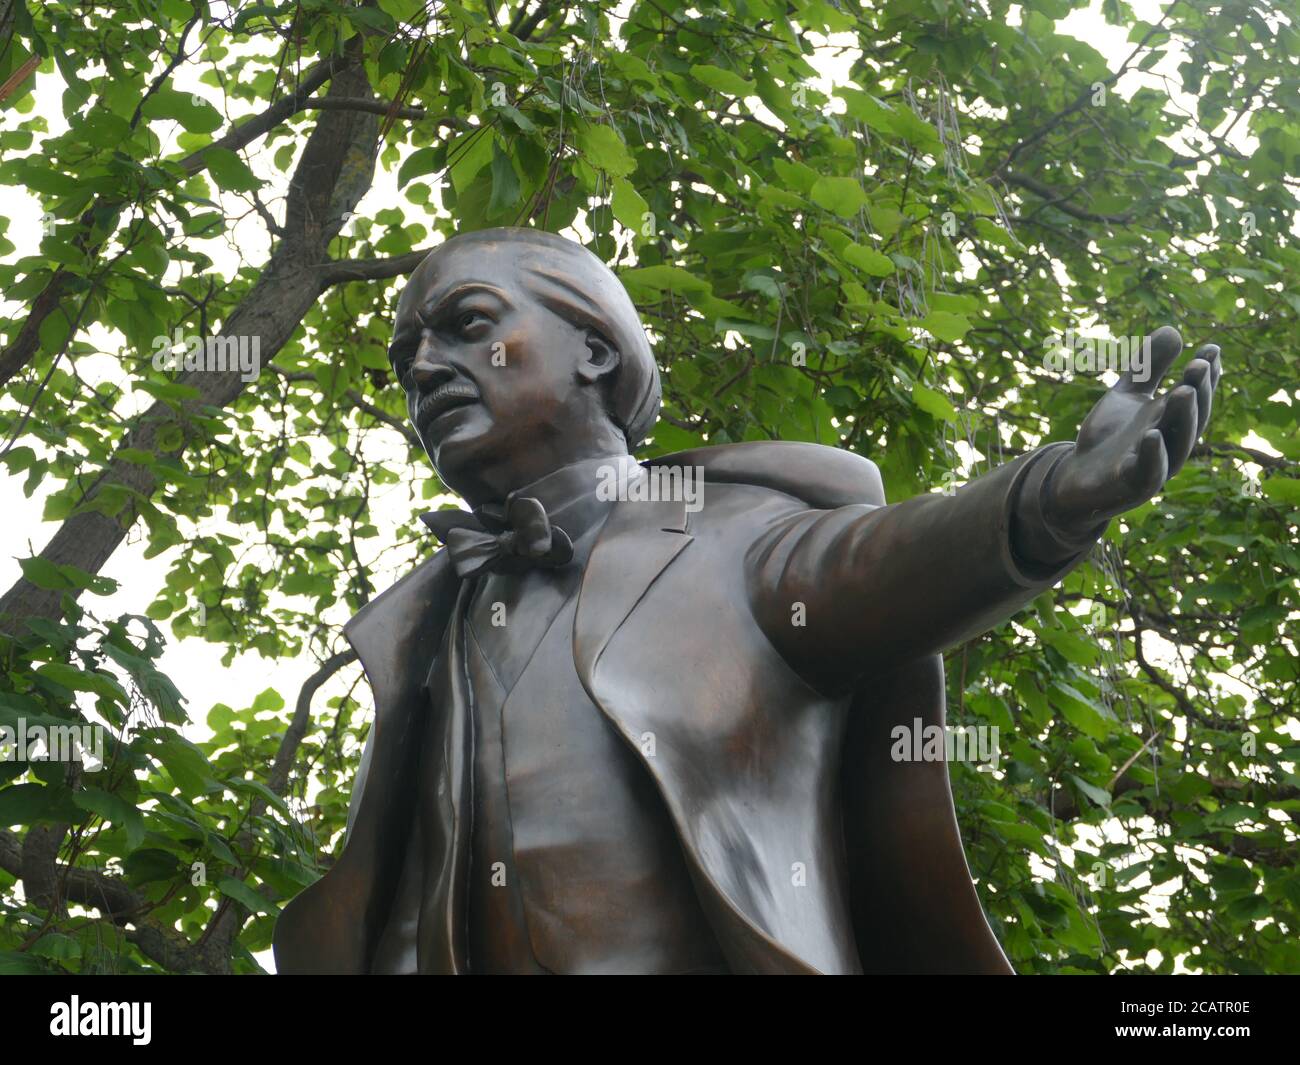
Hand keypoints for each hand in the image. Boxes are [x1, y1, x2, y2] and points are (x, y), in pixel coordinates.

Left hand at [1045, 325, 1222, 537]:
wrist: (1076, 476)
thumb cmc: (1109, 436)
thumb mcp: (1126, 395)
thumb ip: (1146, 367)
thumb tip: (1174, 330)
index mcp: (1169, 419)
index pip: (1196, 395)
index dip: (1206, 375)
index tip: (1211, 349)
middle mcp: (1168, 442)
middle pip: (1192, 418)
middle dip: (1199, 393)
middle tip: (1200, 366)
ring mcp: (1153, 465)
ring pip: (1177, 444)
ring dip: (1182, 419)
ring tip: (1183, 392)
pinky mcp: (1132, 485)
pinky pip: (1148, 473)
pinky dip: (1152, 455)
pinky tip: (1151, 434)